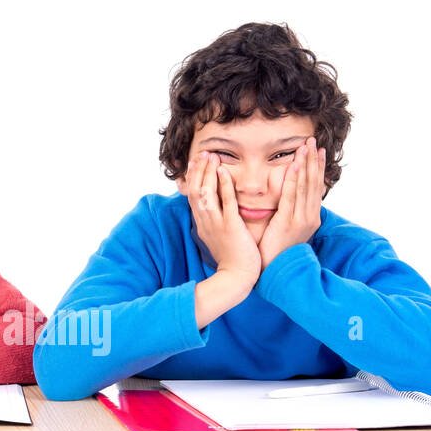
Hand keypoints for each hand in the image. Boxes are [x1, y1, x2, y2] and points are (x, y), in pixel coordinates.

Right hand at [182, 150, 260, 285]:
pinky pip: (225, 204)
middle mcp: (206, 222)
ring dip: (208, 173)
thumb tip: (215, 205)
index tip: (198, 161)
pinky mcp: (230, 228)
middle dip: (199, 170)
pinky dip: (224, 186)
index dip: (194, 177)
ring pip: (206, 194)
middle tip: (205, 153)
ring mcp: (217, 225)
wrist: (237, 277)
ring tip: (213, 157)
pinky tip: (225, 172)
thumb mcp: (218, 235)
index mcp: (202, 223)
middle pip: (196, 191)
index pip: (193, 195)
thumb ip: (215, 219)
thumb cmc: (231, 257)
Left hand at [258, 137, 325, 268]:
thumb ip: (292, 212)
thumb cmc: (277, 252)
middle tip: (313, 140)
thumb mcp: (288, 229)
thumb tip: (291, 198)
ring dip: (305, 164)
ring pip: (305, 186)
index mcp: (311, 217)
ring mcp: (301, 220)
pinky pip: (291, 198)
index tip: (318, 150)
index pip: (315, 186)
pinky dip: (293, 181)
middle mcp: (310, 217)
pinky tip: (293, 166)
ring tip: (306, 146)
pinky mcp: (289, 224)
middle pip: (313, 182)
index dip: (317, 167)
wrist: (275, 272)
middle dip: (314, 160)